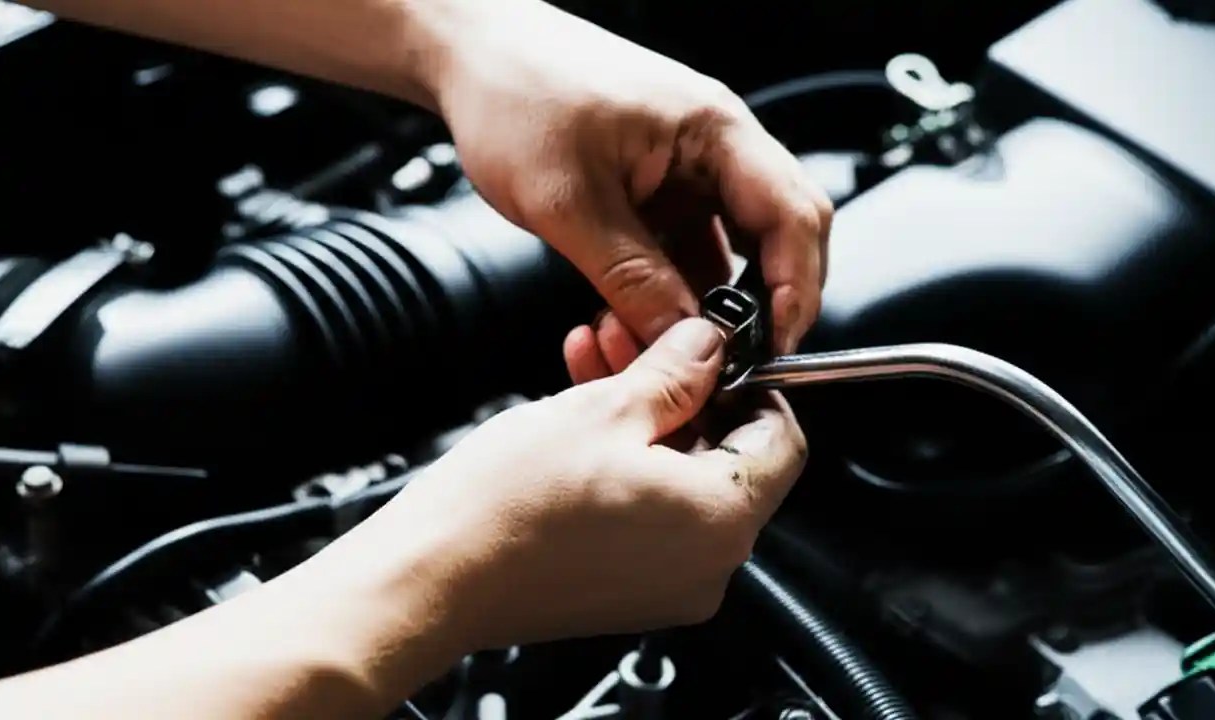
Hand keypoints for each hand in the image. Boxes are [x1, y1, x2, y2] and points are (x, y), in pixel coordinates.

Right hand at [377, 318, 805, 650]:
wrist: (431, 578)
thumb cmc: (504, 509)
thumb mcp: (606, 408)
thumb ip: (676, 370)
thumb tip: (709, 345)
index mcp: (721, 520)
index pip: (783, 438)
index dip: (752, 383)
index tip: (717, 354)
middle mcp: (708, 566)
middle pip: (730, 458)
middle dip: (685, 394)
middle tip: (641, 348)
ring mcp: (667, 585)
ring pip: (685, 482)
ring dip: (650, 420)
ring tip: (601, 370)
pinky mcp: (627, 591)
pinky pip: (653, 515)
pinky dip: (630, 465)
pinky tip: (586, 418)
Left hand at [429, 0, 831, 353]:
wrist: (472, 57)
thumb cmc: (516, 95)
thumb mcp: (569, 204)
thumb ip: (632, 279)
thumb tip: (683, 343)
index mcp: (714, 130)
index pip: (794, 214)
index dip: (795, 288)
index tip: (774, 344)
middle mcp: (716, 145)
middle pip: (782, 232)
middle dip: (768, 301)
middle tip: (741, 358)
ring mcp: (691, 166)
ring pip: (736, 247)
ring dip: (716, 300)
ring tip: (680, 343)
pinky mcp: (663, 185)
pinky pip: (692, 245)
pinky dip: (680, 285)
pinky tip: (650, 315)